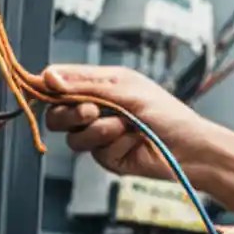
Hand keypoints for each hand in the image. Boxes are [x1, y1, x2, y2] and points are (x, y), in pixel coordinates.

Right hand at [42, 64, 208, 179]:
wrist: (188, 147)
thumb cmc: (166, 113)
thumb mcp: (125, 90)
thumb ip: (85, 85)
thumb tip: (48, 76)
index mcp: (101, 86)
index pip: (62, 83)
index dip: (49, 86)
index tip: (45, 87)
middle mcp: (97, 110)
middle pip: (57, 113)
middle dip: (70, 113)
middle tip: (91, 111)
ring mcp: (100, 135)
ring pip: (73, 136)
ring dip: (99, 130)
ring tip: (125, 126)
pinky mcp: (106, 157)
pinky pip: (95, 152)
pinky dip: (115, 144)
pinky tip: (134, 140)